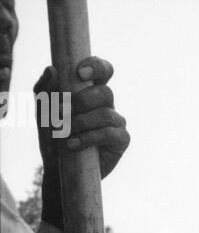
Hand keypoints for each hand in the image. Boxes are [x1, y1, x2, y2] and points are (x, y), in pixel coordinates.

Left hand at [36, 57, 129, 185]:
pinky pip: (110, 133)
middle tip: (61, 112)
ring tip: (63, 132)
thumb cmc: (52, 134)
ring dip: (80, 122)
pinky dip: (88, 137)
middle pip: (105, 92)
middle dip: (80, 102)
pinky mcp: (121, 141)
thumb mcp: (42, 109)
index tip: (80, 73)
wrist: (58, 165)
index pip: (103, 70)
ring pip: (106, 114)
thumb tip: (52, 69)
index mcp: (91, 90)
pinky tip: (72, 143)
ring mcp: (116, 122)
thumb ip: (44, 88)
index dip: (97, 67)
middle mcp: (106, 104)